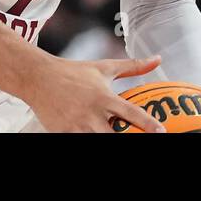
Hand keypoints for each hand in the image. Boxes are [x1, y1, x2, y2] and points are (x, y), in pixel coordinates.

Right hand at [20, 55, 164, 132]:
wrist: (38, 77)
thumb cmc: (73, 71)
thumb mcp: (104, 67)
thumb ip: (133, 66)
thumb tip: (157, 60)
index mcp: (104, 97)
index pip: (131, 113)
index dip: (148, 124)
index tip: (162, 132)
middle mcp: (92, 113)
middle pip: (116, 135)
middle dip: (128, 138)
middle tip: (140, 139)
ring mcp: (77, 126)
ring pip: (97, 140)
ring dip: (108, 139)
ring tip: (116, 136)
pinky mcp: (64, 133)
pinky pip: (79, 141)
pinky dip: (87, 139)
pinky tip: (93, 136)